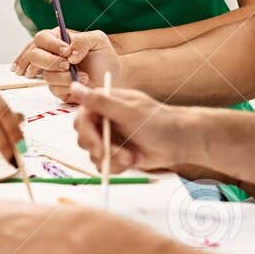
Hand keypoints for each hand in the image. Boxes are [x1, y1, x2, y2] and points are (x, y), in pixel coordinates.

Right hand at [14, 28, 119, 99]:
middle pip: (33, 56)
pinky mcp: (55, 87)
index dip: (51, 45)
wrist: (110, 76)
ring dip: (65, 77)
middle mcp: (50, 54)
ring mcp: (51, 71)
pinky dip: (68, 86)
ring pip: (45, 74)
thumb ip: (82, 40)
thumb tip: (69, 54)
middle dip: (51, 62)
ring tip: (83, 76)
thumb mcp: (98, 40)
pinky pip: (53, 88)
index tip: (67, 51)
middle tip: (68, 65)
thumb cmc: (103, 56)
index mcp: (56, 38)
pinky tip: (80, 83)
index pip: (41, 38)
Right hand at [68, 81, 202, 171]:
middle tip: (120, 156)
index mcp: (104, 105)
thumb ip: (101, 102)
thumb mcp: (129, 112)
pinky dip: (117, 167)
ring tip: (133, 158)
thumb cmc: (159, 122)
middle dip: (102, 150)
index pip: (81, 118)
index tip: (97, 146)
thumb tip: (73, 86)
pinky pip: (104, 165)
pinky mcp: (115, 153)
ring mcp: (109, 138)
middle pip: (84, 139)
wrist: (181, 142)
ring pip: (94, 155)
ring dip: (113, 160)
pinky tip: (133, 161)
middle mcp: (104, 120)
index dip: (86, 134)